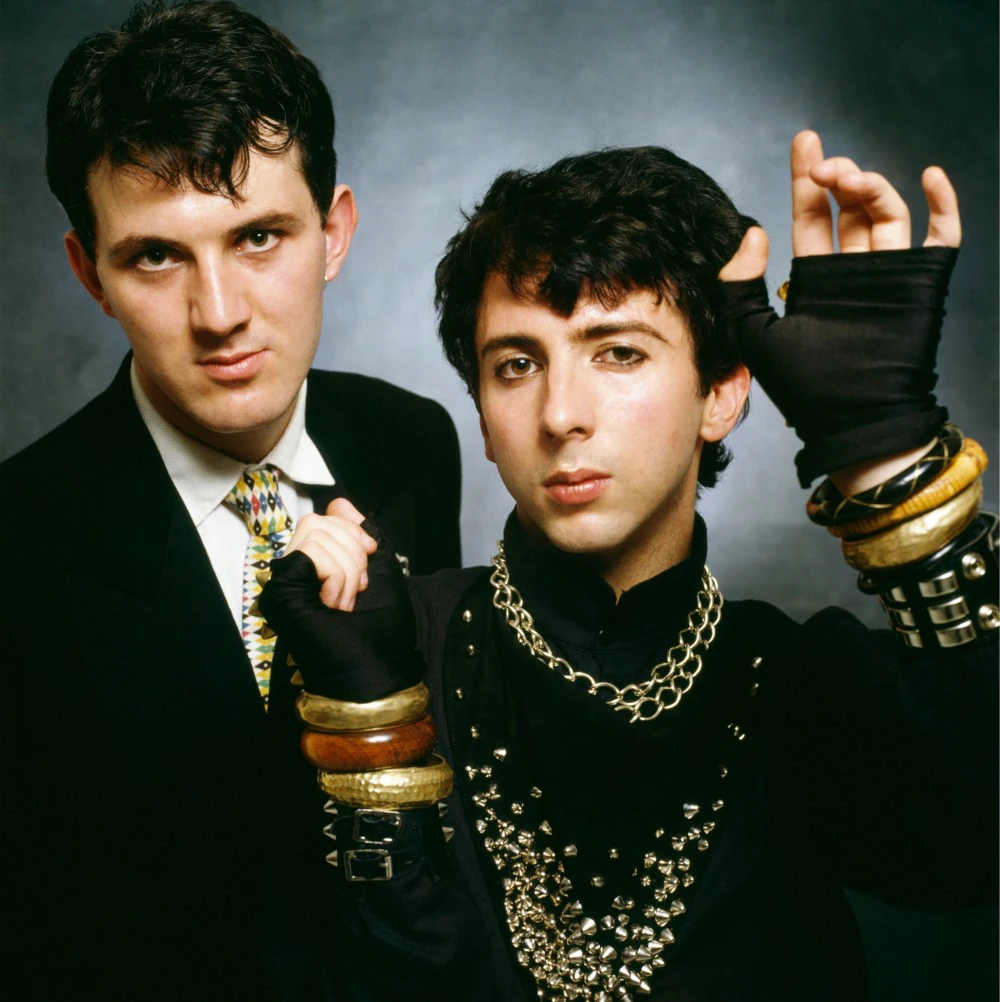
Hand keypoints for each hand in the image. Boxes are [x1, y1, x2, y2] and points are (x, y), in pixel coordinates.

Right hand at [260, 507, 421, 702]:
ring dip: (347, 568)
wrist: (375, 677)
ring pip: (317, 532)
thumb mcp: (380, 572)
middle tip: (357, 591)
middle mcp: (297, 571)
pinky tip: (335, 605)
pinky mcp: (280, 591)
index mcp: (319, 566)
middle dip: (354, 550)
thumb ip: (363, 535)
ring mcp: (285, 581)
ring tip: (346, 603)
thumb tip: (339, 501)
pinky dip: (336, 575)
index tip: (368, 566)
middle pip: (320, 520)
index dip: (355, 533)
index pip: (326, 518)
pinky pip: (311, 551)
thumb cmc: (381, 635)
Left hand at [715, 131, 958, 486]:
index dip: (806, 181)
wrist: (851, 419)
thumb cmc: (803, 387)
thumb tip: (750, 233)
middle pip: (848, 209)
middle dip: (836, 176)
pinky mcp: (923, 284)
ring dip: (870, 186)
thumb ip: (741, 288)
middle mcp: (852, 272)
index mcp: (815, 280)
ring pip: (886, 214)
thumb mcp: (755, 334)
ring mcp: (889, 275)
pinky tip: (928, 176)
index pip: (811, 218)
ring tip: (848, 176)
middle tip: (822, 162)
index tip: (803, 142)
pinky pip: (942, 236)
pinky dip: (943, 205)